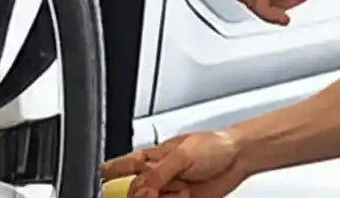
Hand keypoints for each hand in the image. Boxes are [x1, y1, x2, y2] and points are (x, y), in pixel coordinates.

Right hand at [102, 130, 248, 197]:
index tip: (100, 177)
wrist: (239, 159)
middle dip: (142, 195)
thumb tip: (141, 193)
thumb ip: (158, 174)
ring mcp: (169, 192)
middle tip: (154, 193)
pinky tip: (183, 197)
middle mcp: (158, 176)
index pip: (122, 166)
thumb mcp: (181, 156)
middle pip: (133, 193)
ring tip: (181, 193)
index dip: (109, 173)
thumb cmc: (213, 146)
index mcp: (152, 157)